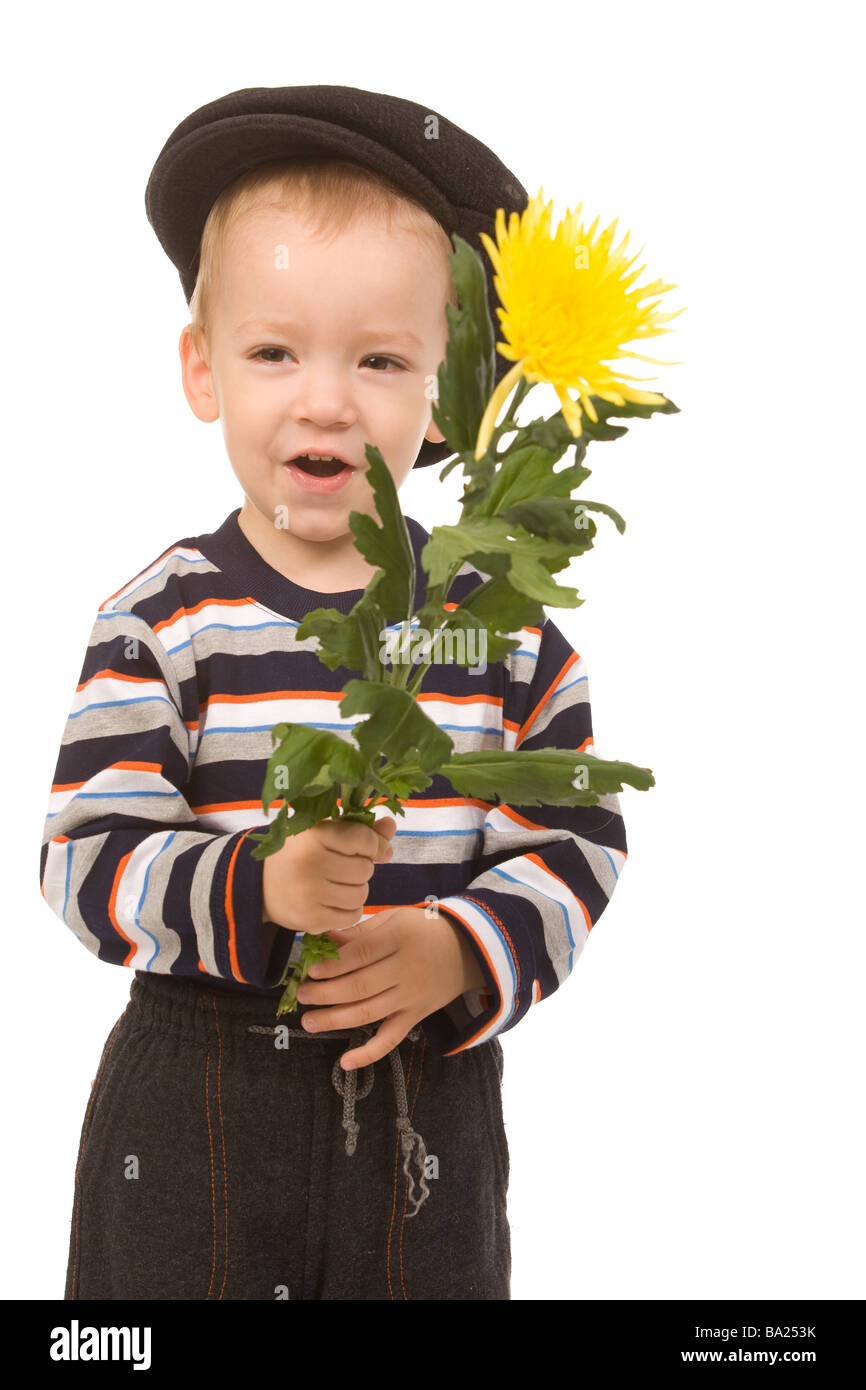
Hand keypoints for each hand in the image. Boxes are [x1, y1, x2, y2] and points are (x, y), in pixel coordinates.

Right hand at [262, 815, 395, 934]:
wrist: (257, 885)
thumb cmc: (297, 853)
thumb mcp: (323, 833)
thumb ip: (360, 829)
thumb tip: (391, 827)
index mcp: (313, 834)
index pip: (363, 839)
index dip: (374, 844)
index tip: (368, 849)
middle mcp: (310, 862)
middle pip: (365, 869)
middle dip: (361, 869)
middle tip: (341, 868)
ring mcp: (309, 893)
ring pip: (361, 894)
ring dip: (356, 890)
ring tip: (336, 885)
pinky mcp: (311, 919)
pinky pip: (353, 916)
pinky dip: (349, 910)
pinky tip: (333, 901)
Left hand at [294, 906, 488, 1069]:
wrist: (467, 951)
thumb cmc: (423, 930)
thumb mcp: (394, 919)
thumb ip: (360, 931)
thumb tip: (325, 940)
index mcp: (398, 938)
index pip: (358, 955)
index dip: (332, 965)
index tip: (310, 970)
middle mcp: (405, 970)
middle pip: (359, 986)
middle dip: (325, 993)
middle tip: (302, 996)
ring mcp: (411, 997)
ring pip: (368, 1013)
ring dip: (335, 1020)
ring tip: (309, 1021)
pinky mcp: (415, 1017)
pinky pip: (391, 1039)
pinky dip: (369, 1054)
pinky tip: (346, 1063)